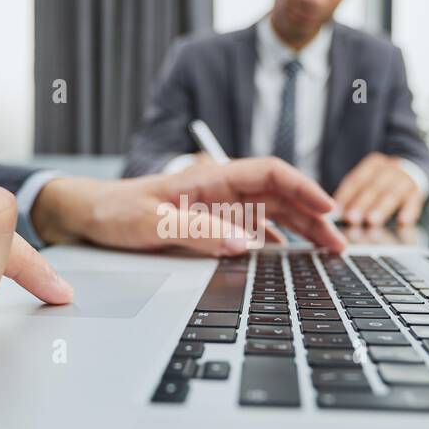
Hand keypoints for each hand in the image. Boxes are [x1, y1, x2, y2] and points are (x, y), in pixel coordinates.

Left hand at [31, 157, 346, 254]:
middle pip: (281, 195)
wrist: (89, 215)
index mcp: (211, 178)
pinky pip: (254, 227)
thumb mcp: (152, 224)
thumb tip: (243, 243)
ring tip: (326, 251)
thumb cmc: (115, 212)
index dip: (304, 187)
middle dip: (314, 215)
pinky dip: (277, 239)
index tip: (328, 207)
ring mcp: (219, 206)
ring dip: (301, 228)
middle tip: (339, 243)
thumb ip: (197, 232)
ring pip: (273, 212)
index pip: (270, 173)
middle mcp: (221, 189)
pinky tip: (288, 255)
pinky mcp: (212, 223)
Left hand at [332, 152, 424, 226]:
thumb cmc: (381, 182)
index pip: (357, 179)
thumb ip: (353, 196)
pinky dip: (409, 211)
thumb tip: (337, 214)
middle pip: (374, 186)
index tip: (337, 211)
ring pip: (392, 194)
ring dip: (381, 209)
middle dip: (362, 203)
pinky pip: (414, 201)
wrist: (412, 171)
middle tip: (351, 219)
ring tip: (371, 222)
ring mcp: (405, 179)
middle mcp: (390, 168)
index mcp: (373, 164)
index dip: (346, 195)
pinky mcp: (417, 192)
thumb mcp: (368, 181)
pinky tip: (403, 222)